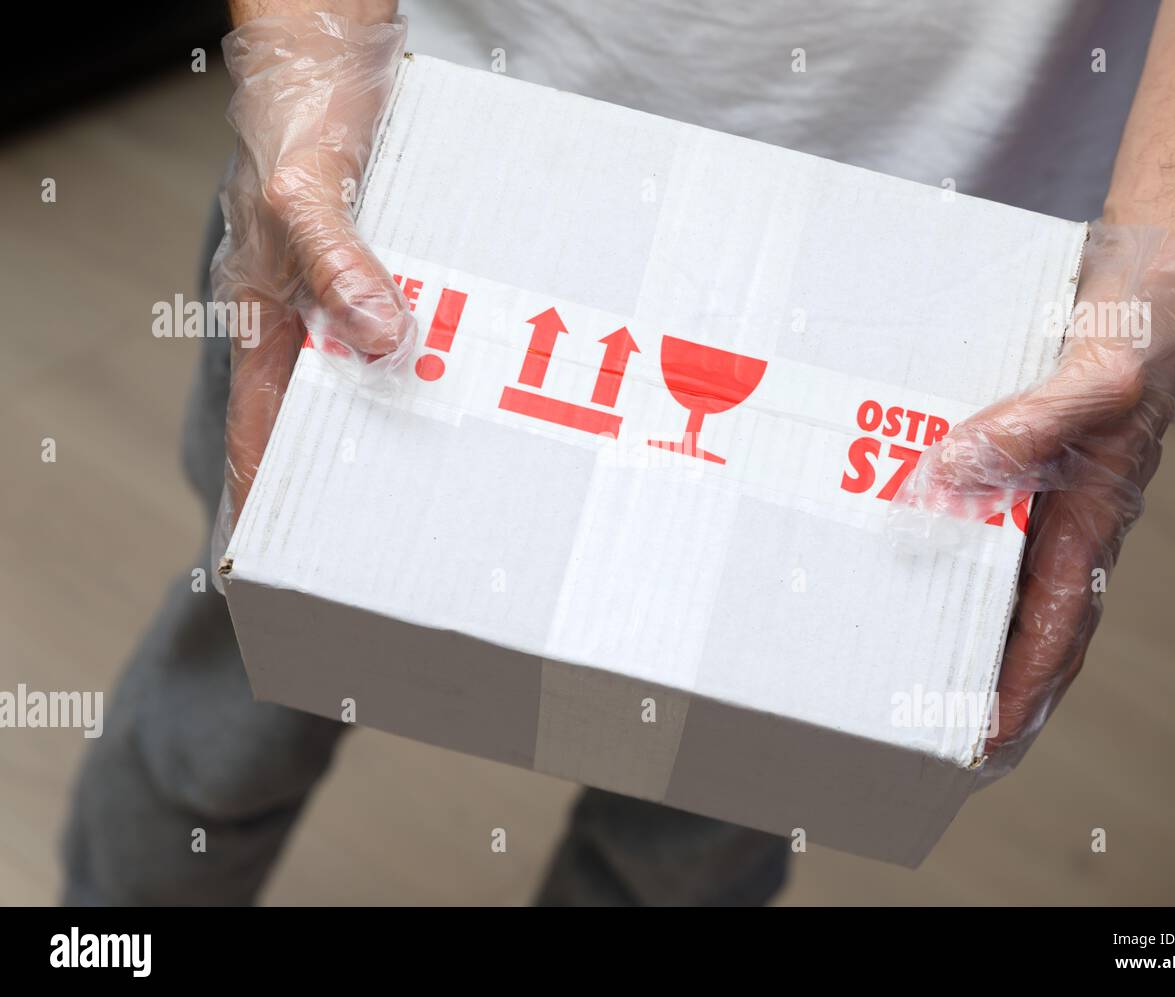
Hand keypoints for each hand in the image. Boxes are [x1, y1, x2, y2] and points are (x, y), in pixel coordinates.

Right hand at [212, 12, 413, 550]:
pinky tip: (477, 374)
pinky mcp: (394, 261)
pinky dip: (440, 350)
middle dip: (351, 464)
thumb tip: (381, 340)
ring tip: (452, 467)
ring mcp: (352, 289)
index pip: (258, 423)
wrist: (333, 41)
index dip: (268, 488)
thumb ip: (339, 267)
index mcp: (263, 314)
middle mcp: (307, 312)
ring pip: (377, 370)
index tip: (285, 551)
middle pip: (326, 409)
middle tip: (397, 525)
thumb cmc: (294, 112)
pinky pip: (419, 318)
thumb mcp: (303, 195)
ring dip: (407, 409)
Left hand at [889, 222, 1174, 776]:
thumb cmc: (1139, 342)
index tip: (989, 738)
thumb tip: (948, 474)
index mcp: (1092, 523)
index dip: (1024, 686)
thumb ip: (1028, 428)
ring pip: (1006, 583)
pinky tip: (917, 561)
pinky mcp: (1024, 469)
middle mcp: (1068, 524)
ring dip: (971, 630)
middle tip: (944, 736)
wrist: (1152, 292)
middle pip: (1031, 625)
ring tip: (920, 672)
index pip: (1057, 626)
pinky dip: (956, 555)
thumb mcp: (1091, 382)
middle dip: (996, 685)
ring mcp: (1046, 501)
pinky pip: (987, 528)